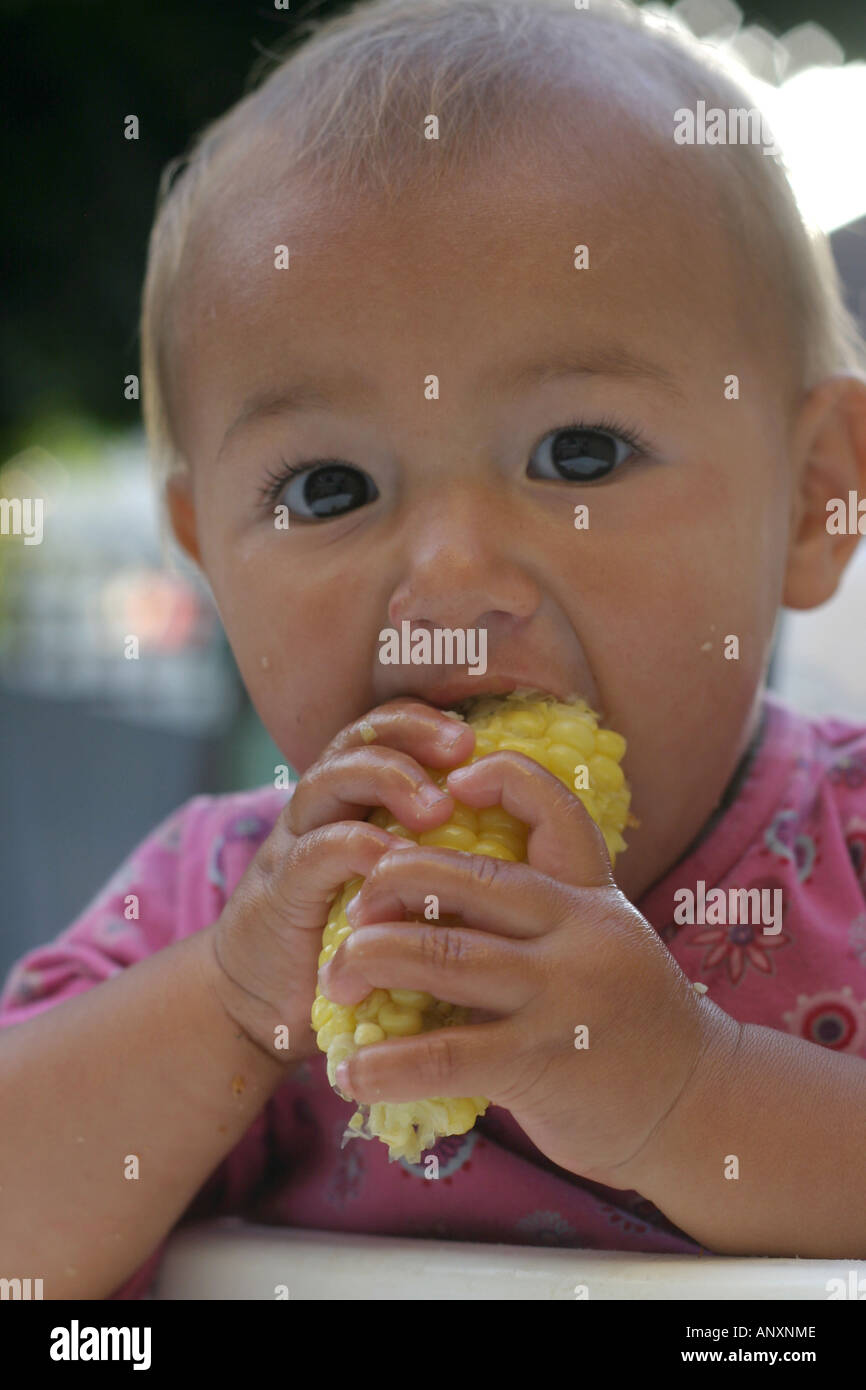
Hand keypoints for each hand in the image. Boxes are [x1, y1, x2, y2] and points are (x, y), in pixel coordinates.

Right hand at [207, 700, 474, 1066]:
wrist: (264, 1010)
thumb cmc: (354, 951)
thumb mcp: (402, 894)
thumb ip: (443, 861)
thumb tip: (523, 842)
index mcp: (353, 802)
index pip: (384, 731)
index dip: (425, 721)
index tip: (476, 737)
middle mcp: (321, 811)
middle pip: (358, 738)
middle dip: (413, 734)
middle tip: (464, 749)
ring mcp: (294, 846)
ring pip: (332, 779)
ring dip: (388, 780)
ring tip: (438, 808)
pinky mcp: (278, 894)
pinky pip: (315, 851)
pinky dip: (357, 849)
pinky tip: (393, 862)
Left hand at [319, 749, 730, 1187]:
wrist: (698, 1106)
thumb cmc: (632, 1021)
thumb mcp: (606, 944)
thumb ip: (545, 915)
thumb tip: (438, 897)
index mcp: (591, 896)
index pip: (553, 809)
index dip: (500, 778)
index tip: (449, 782)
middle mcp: (579, 933)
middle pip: (468, 878)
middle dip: (391, 883)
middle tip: (349, 910)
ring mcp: (562, 996)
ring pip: (443, 957)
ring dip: (369, 962)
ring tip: (333, 979)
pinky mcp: (543, 1062)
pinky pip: (445, 1055)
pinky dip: (386, 1063)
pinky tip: (350, 1073)